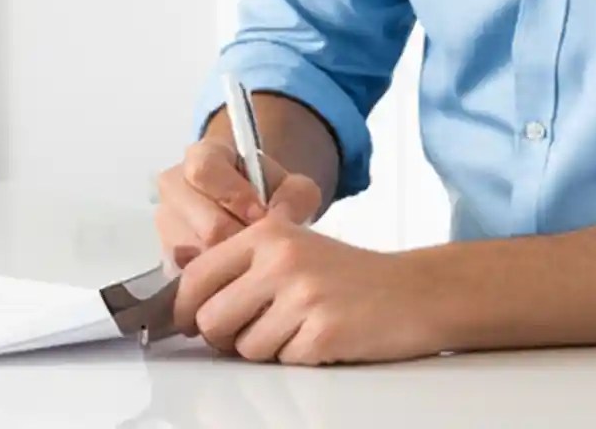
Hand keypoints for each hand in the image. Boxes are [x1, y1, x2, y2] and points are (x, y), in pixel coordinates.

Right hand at [155, 139, 324, 263]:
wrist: (247, 209)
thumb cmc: (265, 193)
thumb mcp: (291, 184)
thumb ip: (295, 195)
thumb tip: (283, 216)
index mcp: (200, 157)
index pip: (204, 171)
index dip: (234, 195)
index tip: (261, 212)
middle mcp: (173, 186)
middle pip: (205, 224)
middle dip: (241, 239)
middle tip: (264, 245)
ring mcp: (166, 223)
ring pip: (199, 254)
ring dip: (232, 262)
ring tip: (252, 258)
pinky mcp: (166, 255)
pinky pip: (193, 275)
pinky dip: (219, 278)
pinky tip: (236, 271)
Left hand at [173, 214, 446, 365]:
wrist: (414, 291)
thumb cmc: (348, 275)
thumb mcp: (290, 249)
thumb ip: (238, 264)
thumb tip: (181, 281)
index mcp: (265, 234)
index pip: (197, 276)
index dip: (184, 308)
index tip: (188, 321)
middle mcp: (281, 260)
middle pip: (211, 319)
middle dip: (222, 337)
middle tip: (245, 334)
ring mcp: (303, 296)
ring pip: (245, 347)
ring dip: (265, 349)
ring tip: (295, 329)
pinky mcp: (324, 331)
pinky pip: (283, 361)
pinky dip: (297, 357)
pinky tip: (319, 337)